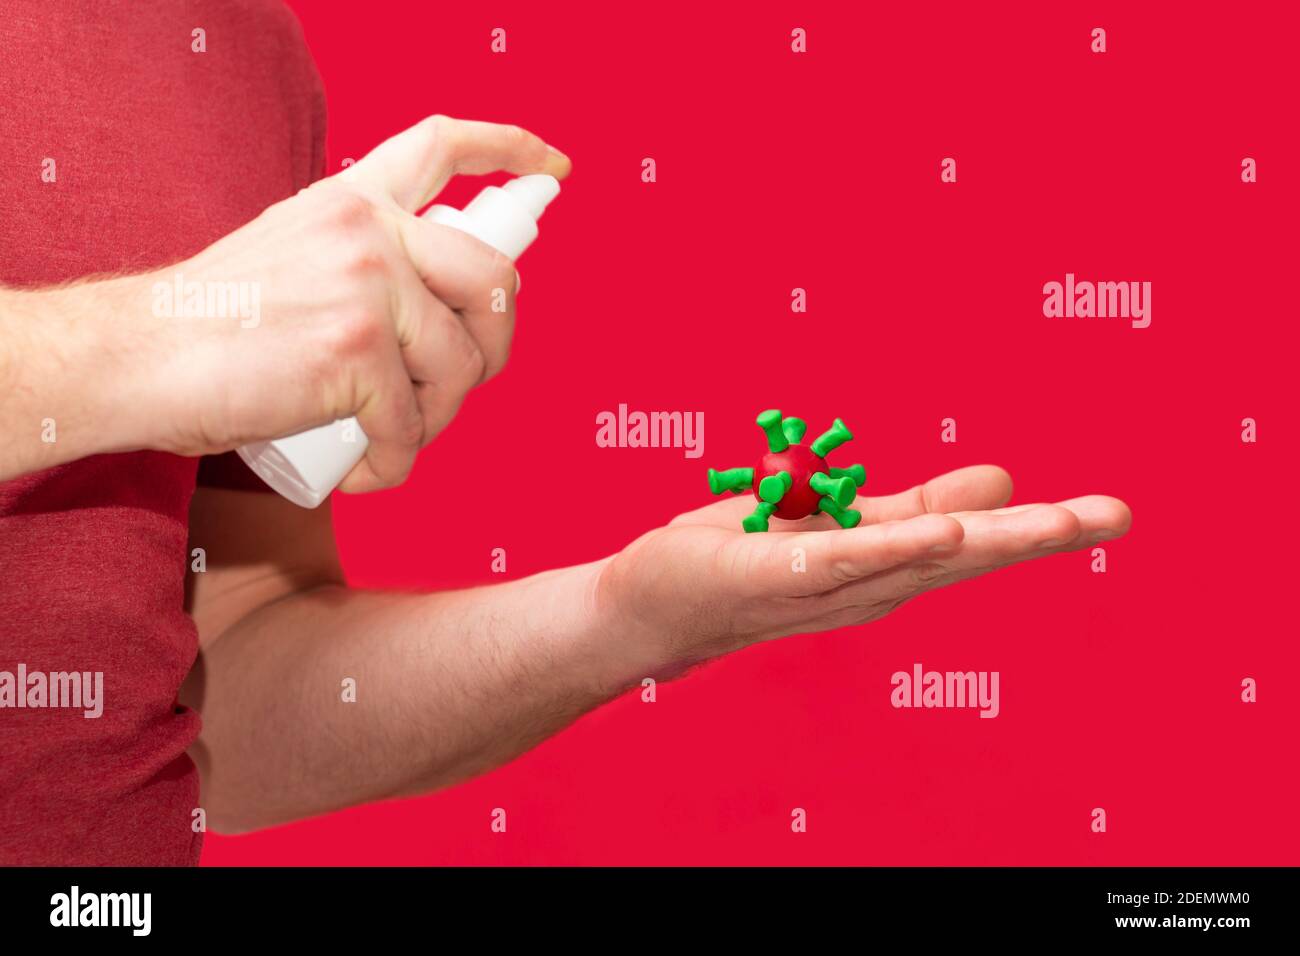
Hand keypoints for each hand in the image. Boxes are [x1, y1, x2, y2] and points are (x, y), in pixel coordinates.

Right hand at [130, 115, 570, 490]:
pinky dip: (394, 466)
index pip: (445, 147)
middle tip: (453, 388)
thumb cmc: (211, 326)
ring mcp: (367, 287)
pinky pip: (414, 426)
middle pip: (494, 281)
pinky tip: (361, 470)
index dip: (512, 149)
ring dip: (439, 419)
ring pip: (463, 366)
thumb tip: (435, 314)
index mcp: (354, 200)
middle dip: (494, 347)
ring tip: (390, 437)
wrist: (133, 358)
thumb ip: (363, 263)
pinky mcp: (356, 353)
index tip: (552, 169)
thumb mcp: (294, 256)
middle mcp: (370, 230)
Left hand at [594, 466, 1130, 673]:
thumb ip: (914, 508)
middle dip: (1041, 537)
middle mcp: (869, 586)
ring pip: (916, 561)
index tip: (1112, 513)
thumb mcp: (841, 525)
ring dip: (986, 541)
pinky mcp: (777, 577)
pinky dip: (894, 547)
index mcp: (888, 566)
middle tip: (1117, 515)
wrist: (656, 606)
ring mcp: (826, 587)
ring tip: (1056, 520)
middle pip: (963, 559)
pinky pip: (842, 561)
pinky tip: (943, 533)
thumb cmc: (747, 561)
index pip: (973, 545)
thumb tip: (1002, 481)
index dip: (1042, 530)